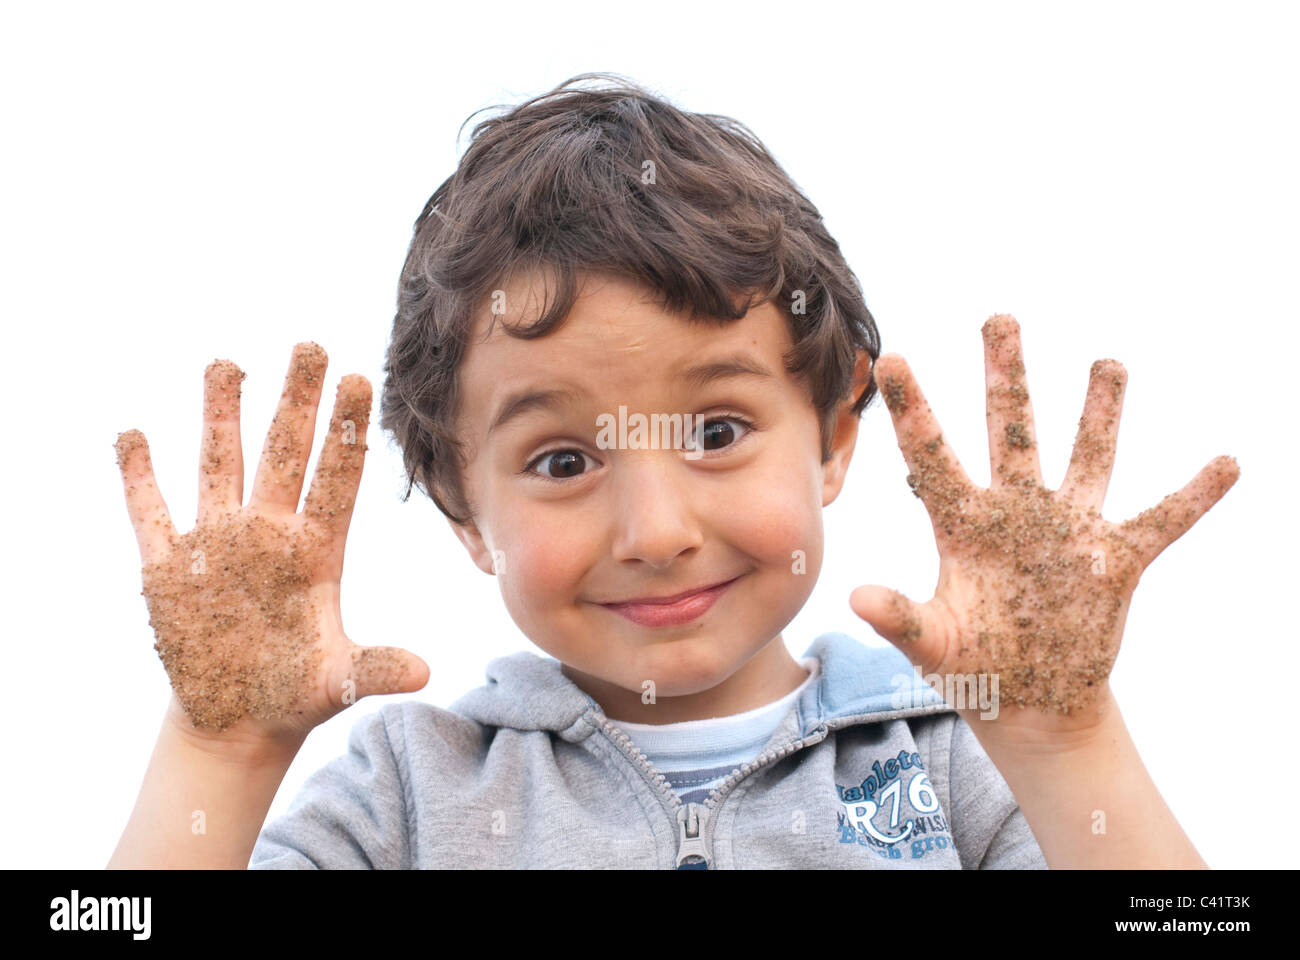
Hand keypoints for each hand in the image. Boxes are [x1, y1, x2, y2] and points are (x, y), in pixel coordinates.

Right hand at [115, 342, 428, 749]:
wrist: (238, 719)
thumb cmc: (295, 693)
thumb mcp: (337, 683)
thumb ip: (376, 668)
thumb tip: (425, 672)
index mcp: (315, 554)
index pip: (334, 479)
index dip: (345, 432)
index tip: (359, 380)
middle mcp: (268, 535)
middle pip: (283, 454)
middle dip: (295, 402)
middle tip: (310, 345)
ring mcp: (218, 545)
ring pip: (220, 465)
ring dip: (219, 417)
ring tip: (227, 363)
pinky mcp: (169, 568)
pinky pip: (151, 513)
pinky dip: (139, 477)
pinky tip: (133, 435)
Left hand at [850, 315, 1237, 740]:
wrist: (1029, 705)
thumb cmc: (973, 669)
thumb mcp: (934, 646)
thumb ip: (900, 619)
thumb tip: (855, 598)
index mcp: (963, 526)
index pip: (933, 455)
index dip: (914, 409)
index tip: (895, 358)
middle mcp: (1015, 513)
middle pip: (1011, 431)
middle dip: (1006, 375)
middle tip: (999, 318)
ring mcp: (1067, 531)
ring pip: (1087, 456)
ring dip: (1099, 411)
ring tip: (1108, 363)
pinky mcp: (1113, 560)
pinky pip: (1162, 521)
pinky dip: (1195, 496)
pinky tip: (1227, 463)